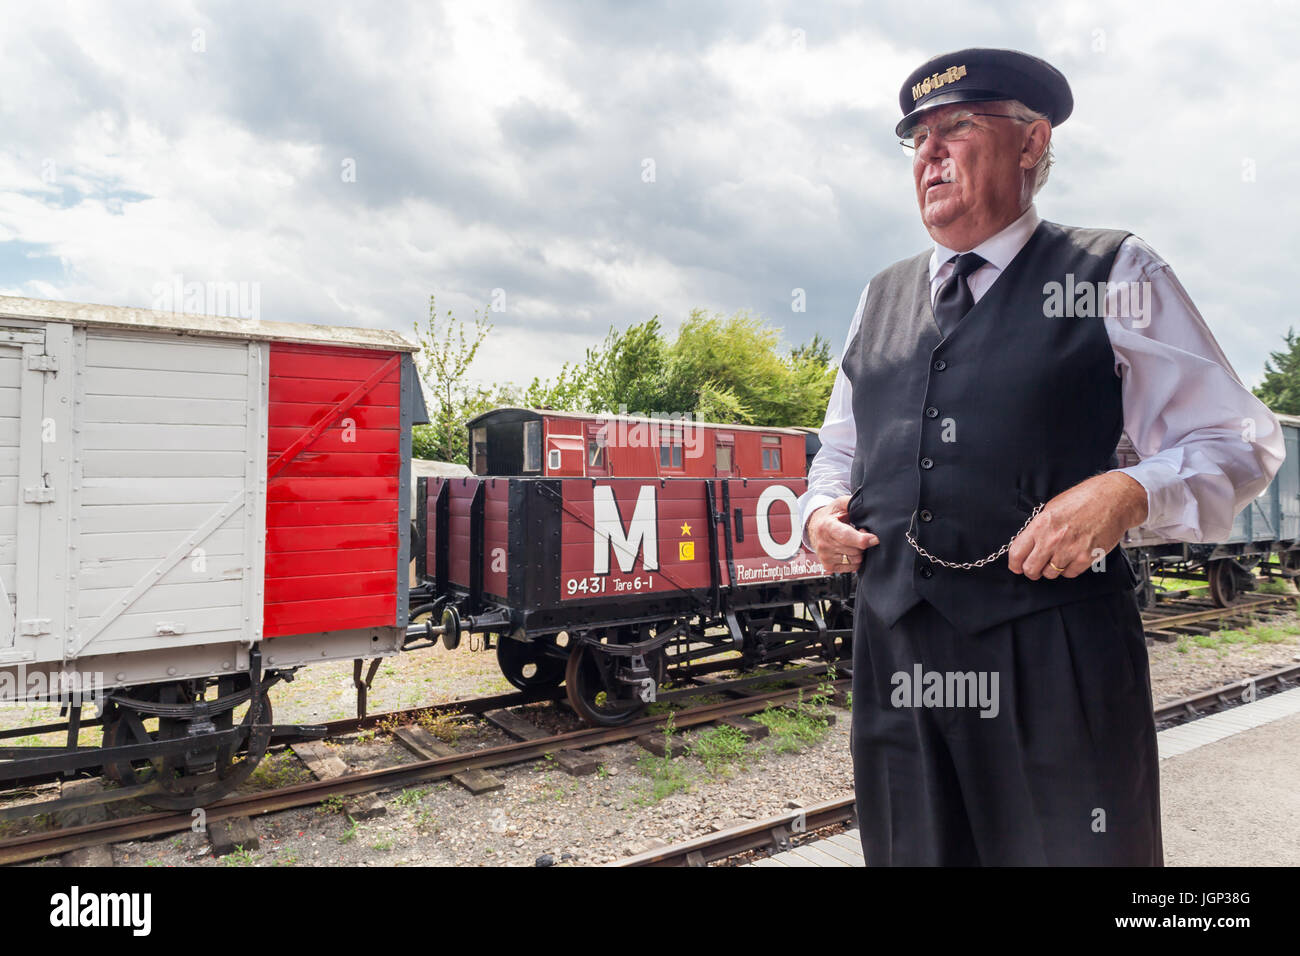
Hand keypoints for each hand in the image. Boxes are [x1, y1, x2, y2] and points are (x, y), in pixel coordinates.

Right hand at [808, 495, 878, 572]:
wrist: (814, 527)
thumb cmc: (830, 516)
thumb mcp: (840, 504)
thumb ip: (852, 503)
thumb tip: (869, 507)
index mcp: (827, 526)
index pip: (846, 536)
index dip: (863, 539)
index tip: (875, 539)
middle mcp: (824, 543)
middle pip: (855, 550)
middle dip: (863, 543)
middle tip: (859, 533)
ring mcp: (825, 556)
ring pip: (855, 559)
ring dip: (859, 552)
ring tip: (853, 542)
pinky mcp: (828, 566)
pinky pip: (852, 567)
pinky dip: (855, 560)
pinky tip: (849, 550)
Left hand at [1007, 472, 1148, 579]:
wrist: (1114, 500)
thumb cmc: (1084, 499)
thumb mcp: (1052, 508)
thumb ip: (1038, 527)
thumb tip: (1026, 544)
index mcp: (1041, 524)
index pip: (1017, 553)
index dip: (1015, 563)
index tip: (1017, 566)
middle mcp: (1053, 539)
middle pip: (1031, 569)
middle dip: (1031, 570)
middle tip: (1035, 567)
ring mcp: (1070, 550)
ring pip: (1050, 574)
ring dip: (1051, 569)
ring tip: (1057, 557)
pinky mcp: (1087, 558)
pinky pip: (1069, 574)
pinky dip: (1069, 569)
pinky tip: (1072, 557)